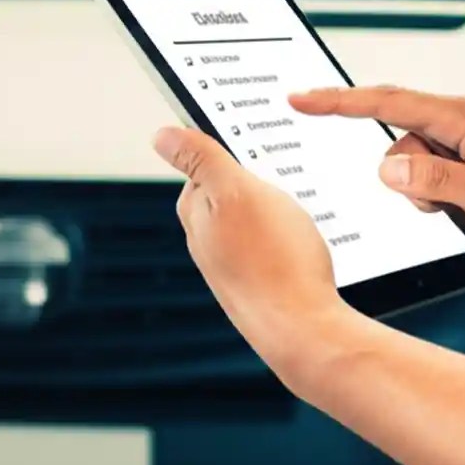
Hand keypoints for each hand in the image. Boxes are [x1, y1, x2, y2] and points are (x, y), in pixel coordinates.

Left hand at [153, 127, 352, 377]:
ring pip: (253, 218)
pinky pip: (270, 245)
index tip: (258, 153)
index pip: (204, 163)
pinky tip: (302, 246)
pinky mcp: (256, 281)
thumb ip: (201, 159)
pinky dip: (287, 238)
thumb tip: (161, 135)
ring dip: (276, 211)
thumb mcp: (237, 192)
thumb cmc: (276, 260)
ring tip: (297, 220)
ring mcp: (231, 264)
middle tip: (285, 185)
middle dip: (257, 182)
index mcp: (196, 213)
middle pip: (230, 191)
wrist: (304, 329)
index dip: (234, 152)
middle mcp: (207, 241)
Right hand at [289, 86, 464, 251]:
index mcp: (464, 118)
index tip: (299, 97)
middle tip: (453, 210)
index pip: (388, 102)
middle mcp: (463, 117)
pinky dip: (447, 195)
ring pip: (415, 164)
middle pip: (400, 145)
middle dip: (412, 184)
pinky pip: (436, 172)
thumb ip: (436, 182)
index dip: (338, 102)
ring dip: (433, 195)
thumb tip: (389, 166)